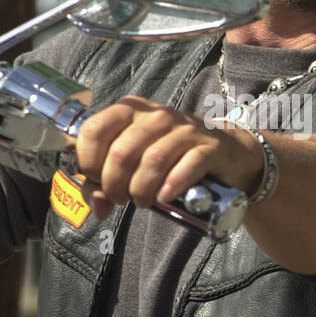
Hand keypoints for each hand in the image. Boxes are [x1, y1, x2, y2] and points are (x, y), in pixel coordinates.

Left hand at [71, 95, 263, 220]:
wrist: (226, 155)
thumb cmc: (170, 159)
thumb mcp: (132, 163)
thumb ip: (104, 182)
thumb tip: (98, 206)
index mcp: (130, 110)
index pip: (93, 131)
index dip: (89, 163)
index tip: (98, 180)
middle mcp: (156, 114)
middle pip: (122, 152)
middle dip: (115, 185)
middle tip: (122, 198)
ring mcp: (184, 128)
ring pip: (152, 160)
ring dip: (142, 190)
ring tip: (143, 201)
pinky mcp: (209, 146)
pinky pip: (187, 165)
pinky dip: (172, 185)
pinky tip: (165, 197)